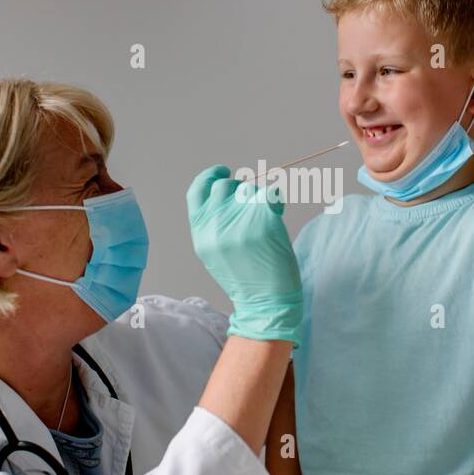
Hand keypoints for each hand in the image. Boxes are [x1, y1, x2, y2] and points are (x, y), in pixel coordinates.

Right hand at [186, 165, 303, 344]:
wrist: (266, 303)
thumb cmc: (245, 279)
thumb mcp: (214, 253)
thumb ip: (213, 224)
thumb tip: (227, 194)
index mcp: (200, 233)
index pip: (197, 191)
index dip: (210, 176)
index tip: (223, 171)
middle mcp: (215, 226)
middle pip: (225, 186)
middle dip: (240, 188)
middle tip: (251, 202)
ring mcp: (238, 222)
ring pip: (250, 189)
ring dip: (259, 198)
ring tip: (265, 219)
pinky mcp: (263, 221)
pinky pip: (270, 193)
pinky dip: (276, 199)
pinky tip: (277, 212)